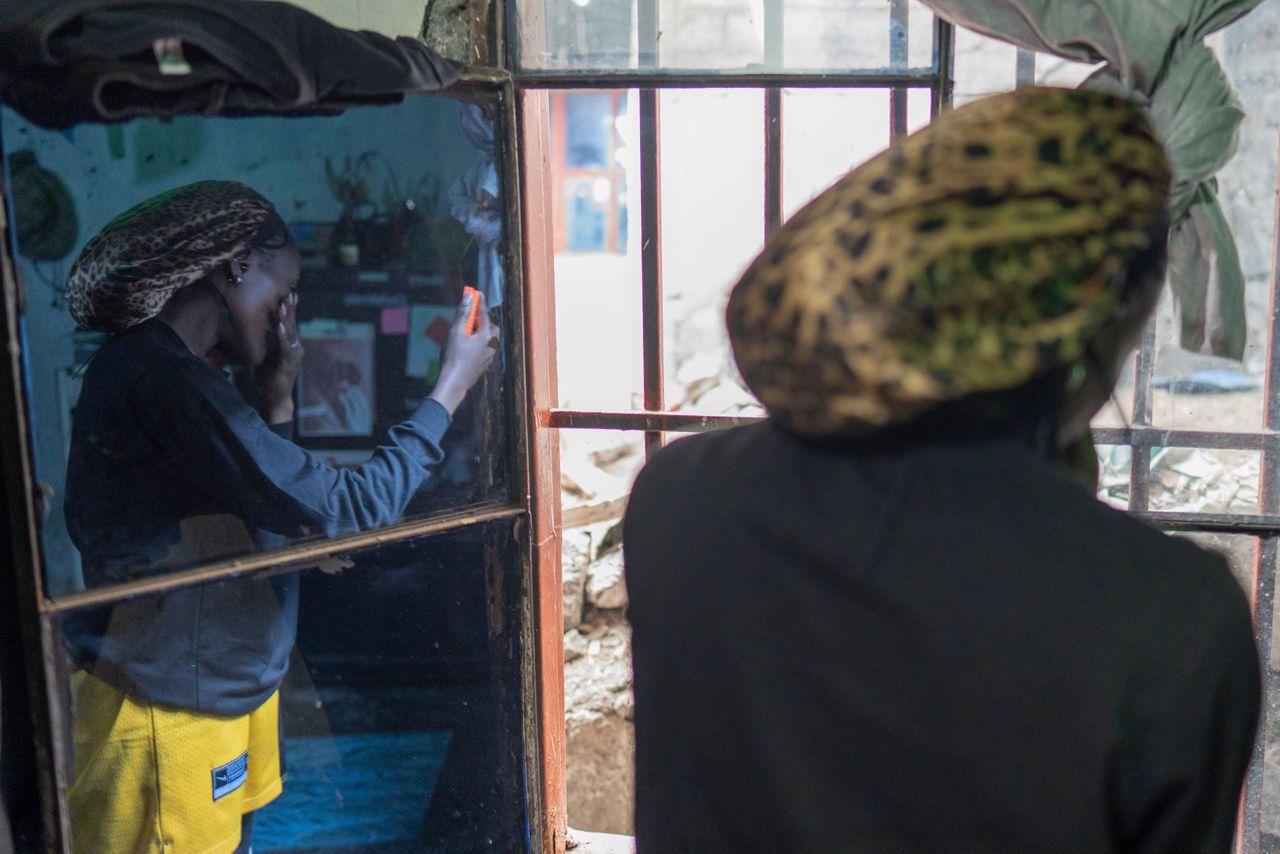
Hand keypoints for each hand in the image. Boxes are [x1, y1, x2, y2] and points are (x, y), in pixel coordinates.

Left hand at [256, 292, 301, 423]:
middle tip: (288, 291)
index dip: (290, 308)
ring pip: (289, 333)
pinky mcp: (288, 364)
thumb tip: (255, 326)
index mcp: (289, 343)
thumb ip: (266, 341)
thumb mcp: (266, 354)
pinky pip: (285, 348)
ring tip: (282, 305)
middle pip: (291, 324)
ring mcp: (293, 355)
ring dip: (285, 319)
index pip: (289, 322)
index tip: (289, 292)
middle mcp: (295, 347)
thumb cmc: (269, 375)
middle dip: (289, 308)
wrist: (276, 396)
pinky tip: (278, 327)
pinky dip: (282, 337)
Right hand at [429, 290, 497, 414]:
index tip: (477, 293)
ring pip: (491, 339)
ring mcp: (490, 355)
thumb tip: (469, 298)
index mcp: (486, 335)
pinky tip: (469, 347)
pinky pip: (487, 348)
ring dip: (483, 332)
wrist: (454, 382)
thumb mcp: (455, 332)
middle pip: (492, 326)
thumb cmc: (453, 356)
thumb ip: (463, 314)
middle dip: (483, 320)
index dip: (479, 302)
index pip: (484, 314)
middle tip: (470, 318)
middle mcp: (492, 344)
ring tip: (469, 332)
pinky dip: (481, 343)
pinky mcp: (485, 364)